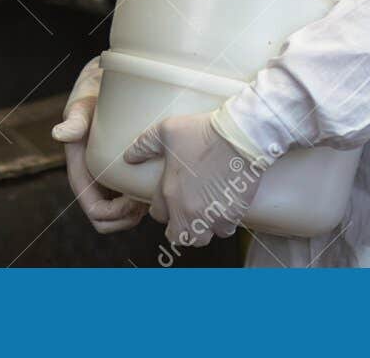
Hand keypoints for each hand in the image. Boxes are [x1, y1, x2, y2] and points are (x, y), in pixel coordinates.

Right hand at [51, 56, 148, 233]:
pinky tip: (162, 180)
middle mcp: (95, 182)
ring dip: (139, 212)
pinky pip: (134, 197)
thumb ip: (74, 120)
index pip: (95, 211)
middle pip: (109, 221)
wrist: (104, 86)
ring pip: (124, 215)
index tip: (134, 199)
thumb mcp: (82, 107)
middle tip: (149, 198)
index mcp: (82, 175)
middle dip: (128, 218)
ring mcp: (110, 179)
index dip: (115, 214)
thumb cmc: (91, 97)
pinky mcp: (125, 172)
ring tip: (156, 191)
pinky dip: (146, 197)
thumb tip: (59, 133)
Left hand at [124, 112, 267, 247]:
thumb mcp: (167, 131)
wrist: (240, 136)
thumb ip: (145, 145)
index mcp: (169, 192)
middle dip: (178, 228)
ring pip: (201, 238)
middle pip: (178, 235)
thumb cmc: (204, 132)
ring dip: (200, 230)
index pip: (158, 214)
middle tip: (184, 216)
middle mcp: (188, 209)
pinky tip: (222, 210)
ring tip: (202, 217)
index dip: (162, 206)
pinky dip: (222, 224)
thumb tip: (129, 156)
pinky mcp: (232, 213)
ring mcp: (211, 214)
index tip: (169, 198)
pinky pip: (224, 231)